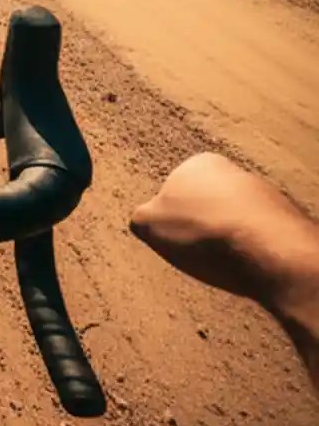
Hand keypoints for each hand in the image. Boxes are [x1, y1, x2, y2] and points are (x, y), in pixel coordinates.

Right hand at [130, 153, 317, 305]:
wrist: (266, 249)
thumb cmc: (202, 231)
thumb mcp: (147, 223)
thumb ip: (141, 216)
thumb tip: (144, 220)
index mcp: (197, 162)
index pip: (171, 187)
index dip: (166, 215)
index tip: (168, 235)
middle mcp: (232, 170)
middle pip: (203, 202)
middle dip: (198, 224)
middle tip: (191, 248)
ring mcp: (261, 193)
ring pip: (230, 217)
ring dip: (223, 237)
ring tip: (218, 259)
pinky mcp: (283, 218)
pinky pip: (254, 234)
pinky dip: (246, 248)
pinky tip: (242, 263)